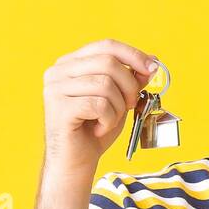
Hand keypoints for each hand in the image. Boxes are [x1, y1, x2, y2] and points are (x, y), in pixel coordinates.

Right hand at [40, 39, 158, 192]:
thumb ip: (131, 80)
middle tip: (131, 105)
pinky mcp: (60, 108)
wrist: (75, 163)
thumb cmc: (95, 131)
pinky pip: (99, 104)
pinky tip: (100, 128)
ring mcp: (55, 89)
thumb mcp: (119, 101)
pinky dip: (108, 119)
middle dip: (129, 85)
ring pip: (105, 84)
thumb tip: (152, 62)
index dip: (133, 54)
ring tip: (109, 120)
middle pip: (108, 62)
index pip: (106, 45)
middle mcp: (58, 72)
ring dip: (118, 106)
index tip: (153, 68)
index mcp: (71, 63)